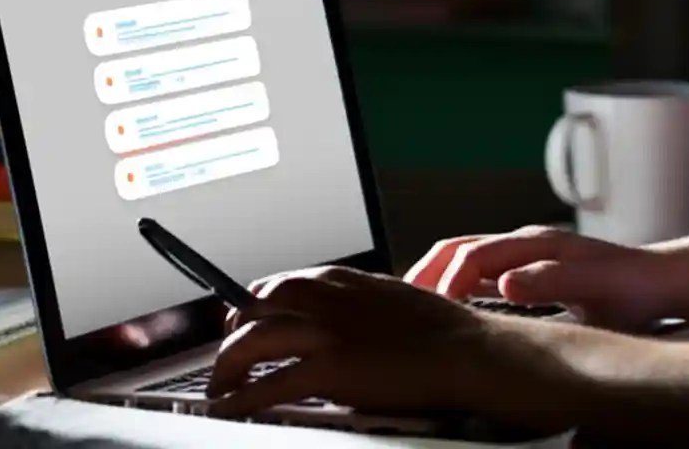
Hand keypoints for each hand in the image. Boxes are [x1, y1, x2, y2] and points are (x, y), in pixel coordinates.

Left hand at [207, 265, 579, 432]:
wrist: (466, 350)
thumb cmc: (440, 331)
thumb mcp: (390, 298)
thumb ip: (355, 304)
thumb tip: (335, 321)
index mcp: (341, 280)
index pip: (278, 285)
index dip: (252, 306)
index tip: (243, 320)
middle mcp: (325, 298)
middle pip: (253, 308)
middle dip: (231, 333)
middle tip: (227, 357)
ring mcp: (325, 332)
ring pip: (250, 342)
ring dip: (227, 366)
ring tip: (222, 386)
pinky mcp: (329, 368)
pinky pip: (268, 384)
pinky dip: (242, 397)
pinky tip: (233, 408)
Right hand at [404, 225, 671, 331]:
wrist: (662, 282)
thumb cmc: (631, 288)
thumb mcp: (592, 286)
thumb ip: (547, 283)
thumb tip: (502, 281)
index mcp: (535, 244)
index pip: (473, 256)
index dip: (446, 280)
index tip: (430, 309)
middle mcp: (527, 244)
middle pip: (461, 248)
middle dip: (428, 270)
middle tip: (401, 299)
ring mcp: (529, 256)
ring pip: (470, 258)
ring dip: (440, 275)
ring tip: (416, 302)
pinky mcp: (535, 271)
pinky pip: (486, 272)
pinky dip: (461, 284)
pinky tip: (454, 305)